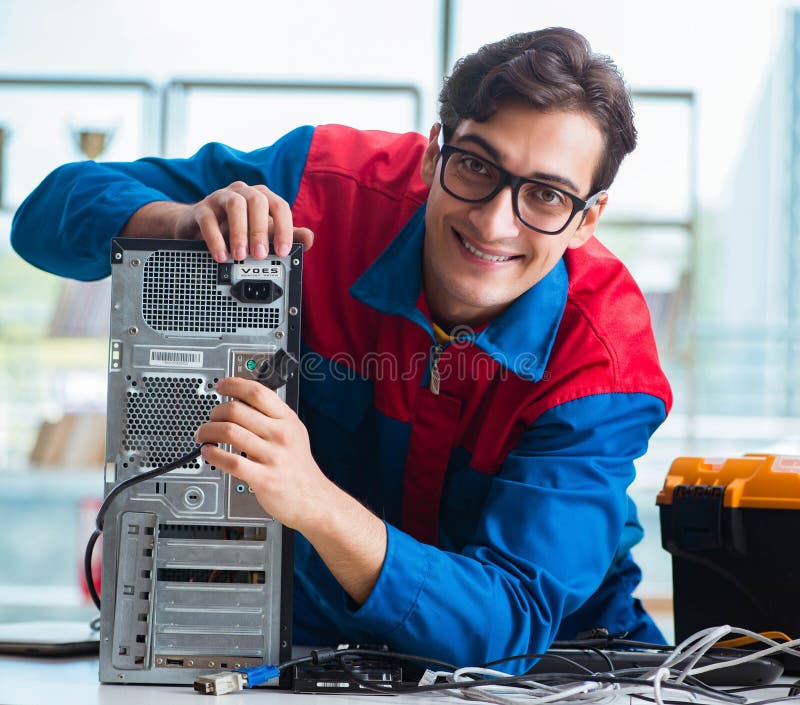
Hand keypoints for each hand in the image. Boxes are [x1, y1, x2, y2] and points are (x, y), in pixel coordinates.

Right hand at [174, 181, 313, 261]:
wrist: (201, 228)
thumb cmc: (238, 229)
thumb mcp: (265, 234)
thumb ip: (287, 236)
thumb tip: (310, 238)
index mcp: (263, 197)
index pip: (279, 206)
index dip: (284, 228)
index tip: (283, 251)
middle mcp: (244, 192)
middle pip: (257, 201)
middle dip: (260, 230)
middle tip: (260, 255)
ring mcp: (221, 197)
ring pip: (235, 205)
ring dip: (239, 232)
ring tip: (240, 255)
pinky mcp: (201, 209)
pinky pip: (208, 219)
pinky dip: (215, 238)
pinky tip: (221, 255)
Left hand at [195, 376, 332, 530]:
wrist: (313, 499)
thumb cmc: (299, 468)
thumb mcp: (294, 433)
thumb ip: (273, 417)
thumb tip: (242, 402)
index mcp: (287, 420)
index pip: (257, 392)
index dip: (234, 385)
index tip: (221, 386)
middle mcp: (280, 435)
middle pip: (237, 410)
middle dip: (215, 412)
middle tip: (210, 419)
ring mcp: (273, 456)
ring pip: (229, 432)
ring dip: (208, 431)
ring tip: (203, 436)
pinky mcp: (264, 478)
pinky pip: (231, 462)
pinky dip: (213, 455)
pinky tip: (208, 453)